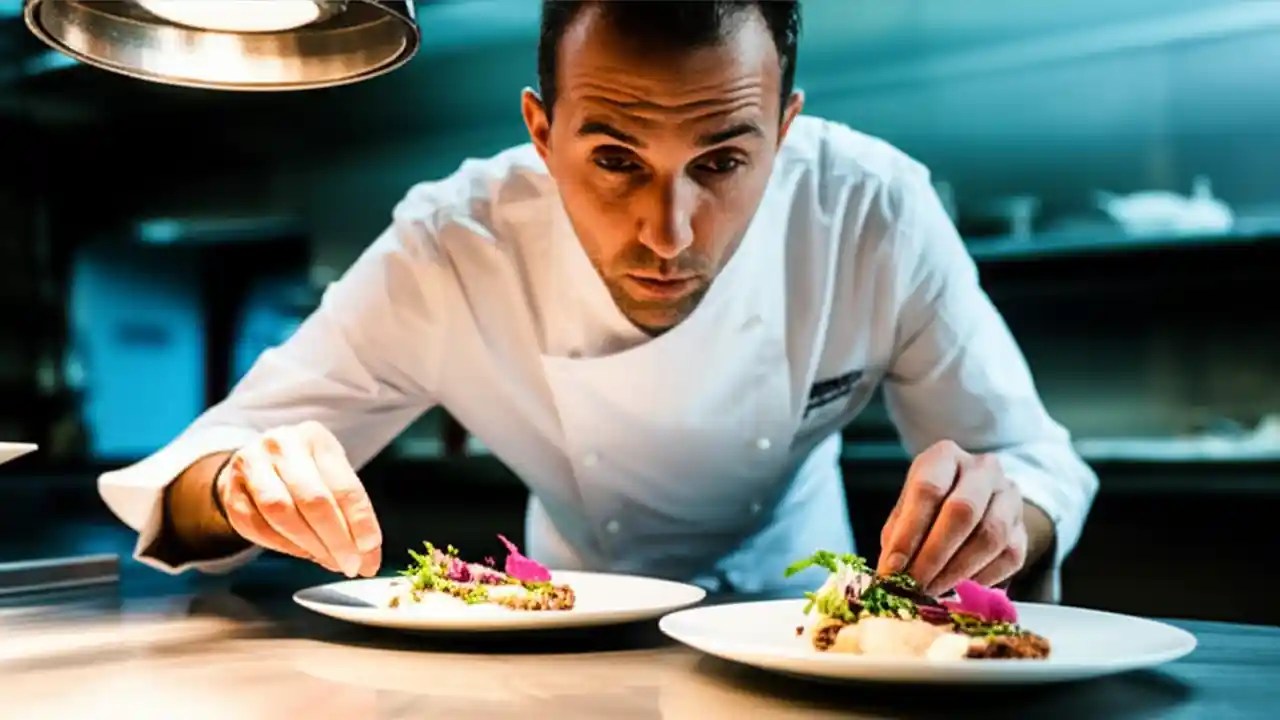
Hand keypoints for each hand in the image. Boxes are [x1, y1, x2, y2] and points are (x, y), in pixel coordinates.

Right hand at [215, 421, 381, 577]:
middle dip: (336, 540)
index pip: (344, 486)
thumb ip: (351, 511)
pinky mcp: (230, 491)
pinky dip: (284, 546)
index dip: (360, 523)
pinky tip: (303, 552)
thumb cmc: (306, 470)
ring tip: (329, 560)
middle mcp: (281, 446)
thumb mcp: (332, 474)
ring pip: (281, 513)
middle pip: (313, 501)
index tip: (370, 551)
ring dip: (310, 546)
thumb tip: (367, 558)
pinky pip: (258, 526)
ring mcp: (251, 466)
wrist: (257, 460)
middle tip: (351, 565)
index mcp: (316, 438)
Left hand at [877, 440, 1028, 595]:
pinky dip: (980, 579)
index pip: (928, 489)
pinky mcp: (1023, 529)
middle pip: (963, 511)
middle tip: (913, 584)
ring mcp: (1009, 498)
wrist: (978, 501)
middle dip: (934, 555)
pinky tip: (957, 588)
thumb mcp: (907, 508)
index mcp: (946, 456)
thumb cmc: (931, 505)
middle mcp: (983, 469)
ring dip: (957, 571)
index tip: (893, 567)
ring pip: (990, 536)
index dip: (909, 532)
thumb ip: (898, 536)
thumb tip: (890, 574)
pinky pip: (1008, 558)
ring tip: (931, 590)